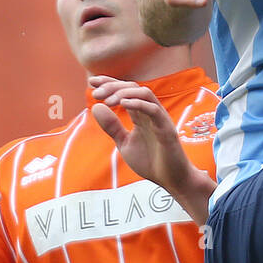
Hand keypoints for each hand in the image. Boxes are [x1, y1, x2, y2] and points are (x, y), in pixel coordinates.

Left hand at [89, 76, 193, 195]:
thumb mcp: (124, 143)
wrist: (170, 180)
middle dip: (113, 86)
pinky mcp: (166, 128)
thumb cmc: (150, 162)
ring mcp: (159, 119)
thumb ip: (112, 126)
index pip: (125, 91)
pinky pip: (154, 110)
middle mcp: (150, 112)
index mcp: (140, 115)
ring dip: (124, 93)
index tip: (91, 81)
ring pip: (144, 93)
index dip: (109, 83)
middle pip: (133, 87)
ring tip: (108, 100)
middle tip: (96, 93)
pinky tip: (124, 104)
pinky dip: (139, 104)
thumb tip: (96, 107)